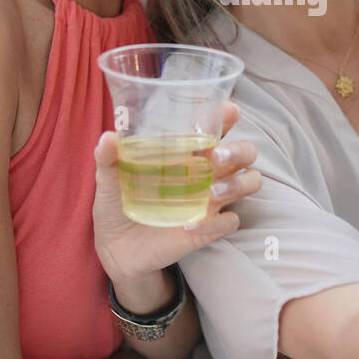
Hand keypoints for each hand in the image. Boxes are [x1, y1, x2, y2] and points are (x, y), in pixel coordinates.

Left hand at [93, 101, 261, 286]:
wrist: (115, 247)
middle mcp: (206, 171)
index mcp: (186, 152)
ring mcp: (211, 200)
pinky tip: (189, 225)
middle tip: (217, 156)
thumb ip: (108, 157)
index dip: (227, 117)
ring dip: (238, 184)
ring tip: (212, 192)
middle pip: (246, 152)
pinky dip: (216, 223)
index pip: (216, 127)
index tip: (229, 111)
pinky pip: (230, 221)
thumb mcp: (108, 179)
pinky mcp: (209, 227)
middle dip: (240, 150)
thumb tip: (109, 137)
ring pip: (250, 182)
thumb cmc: (117, 204)